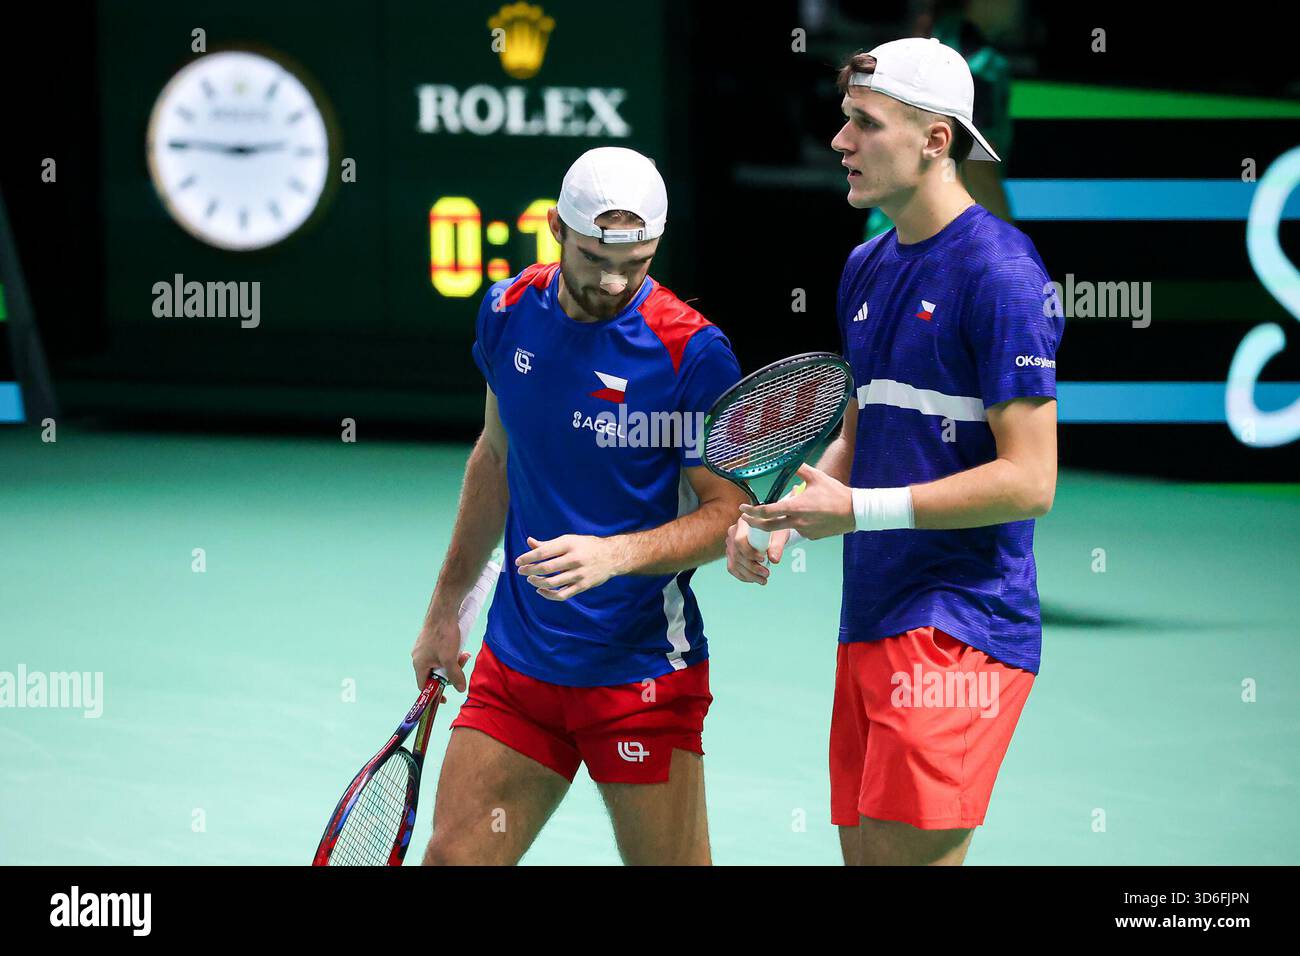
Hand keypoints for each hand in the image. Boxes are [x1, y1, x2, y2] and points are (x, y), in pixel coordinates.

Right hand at [411, 612, 470, 693]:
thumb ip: (455, 676)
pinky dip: (451, 654)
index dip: (434, 694)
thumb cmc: (443, 635)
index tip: (445, 698)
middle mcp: (418, 657)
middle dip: (450, 673)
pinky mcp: (430, 641)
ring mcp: (423, 649)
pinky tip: (460, 648)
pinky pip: (440, 654)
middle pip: (434, 674)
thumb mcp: (451, 658)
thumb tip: (460, 689)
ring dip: (453, 662)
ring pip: (439, 663)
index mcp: (419, 664)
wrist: (444, 610)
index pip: (423, 686)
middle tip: (461, 668)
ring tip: (465, 655)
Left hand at [515, 534, 624, 600]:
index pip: (543, 552)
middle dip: (530, 570)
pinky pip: (562, 594)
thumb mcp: (569, 540)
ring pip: (552, 582)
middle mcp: (574, 559)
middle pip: (546, 568)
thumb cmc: (587, 546)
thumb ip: (549, 544)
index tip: (518, 562)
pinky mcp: (583, 586)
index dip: (528, 557)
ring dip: (537, 582)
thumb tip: (529, 542)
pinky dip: (549, 595)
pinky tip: (541, 590)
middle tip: (521, 571)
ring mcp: (579, 574)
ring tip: (530, 579)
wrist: (612, 556)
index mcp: (569, 544)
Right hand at [725, 516, 791, 584]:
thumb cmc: (777, 530)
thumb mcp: (780, 535)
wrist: (772, 532)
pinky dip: (743, 576)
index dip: (749, 553)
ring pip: (734, 563)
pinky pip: (732, 568)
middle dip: (752, 567)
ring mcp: (730, 544)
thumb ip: (777, 546)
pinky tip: (754, 580)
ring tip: (763, 580)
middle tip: (767, 574)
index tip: (763, 560)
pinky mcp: (731, 554)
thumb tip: (774, 560)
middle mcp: (733, 532)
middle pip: (737, 554)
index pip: (739, 540)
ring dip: (749, 575)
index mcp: (743, 523)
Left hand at [738, 464, 854, 539]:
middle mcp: (797, 522)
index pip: (767, 512)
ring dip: (781, 521)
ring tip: (794, 508)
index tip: (743, 508)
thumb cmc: (836, 493)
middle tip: (745, 519)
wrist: (855, 512)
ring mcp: (805, 531)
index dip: (752, 511)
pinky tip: (810, 516)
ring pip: (786, 527)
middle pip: (769, 527)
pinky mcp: (812, 537)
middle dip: (754, 524)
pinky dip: (798, 524)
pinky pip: (800, 530)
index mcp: (796, 507)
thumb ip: (800, 468)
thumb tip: (789, 459)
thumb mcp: (817, 477)